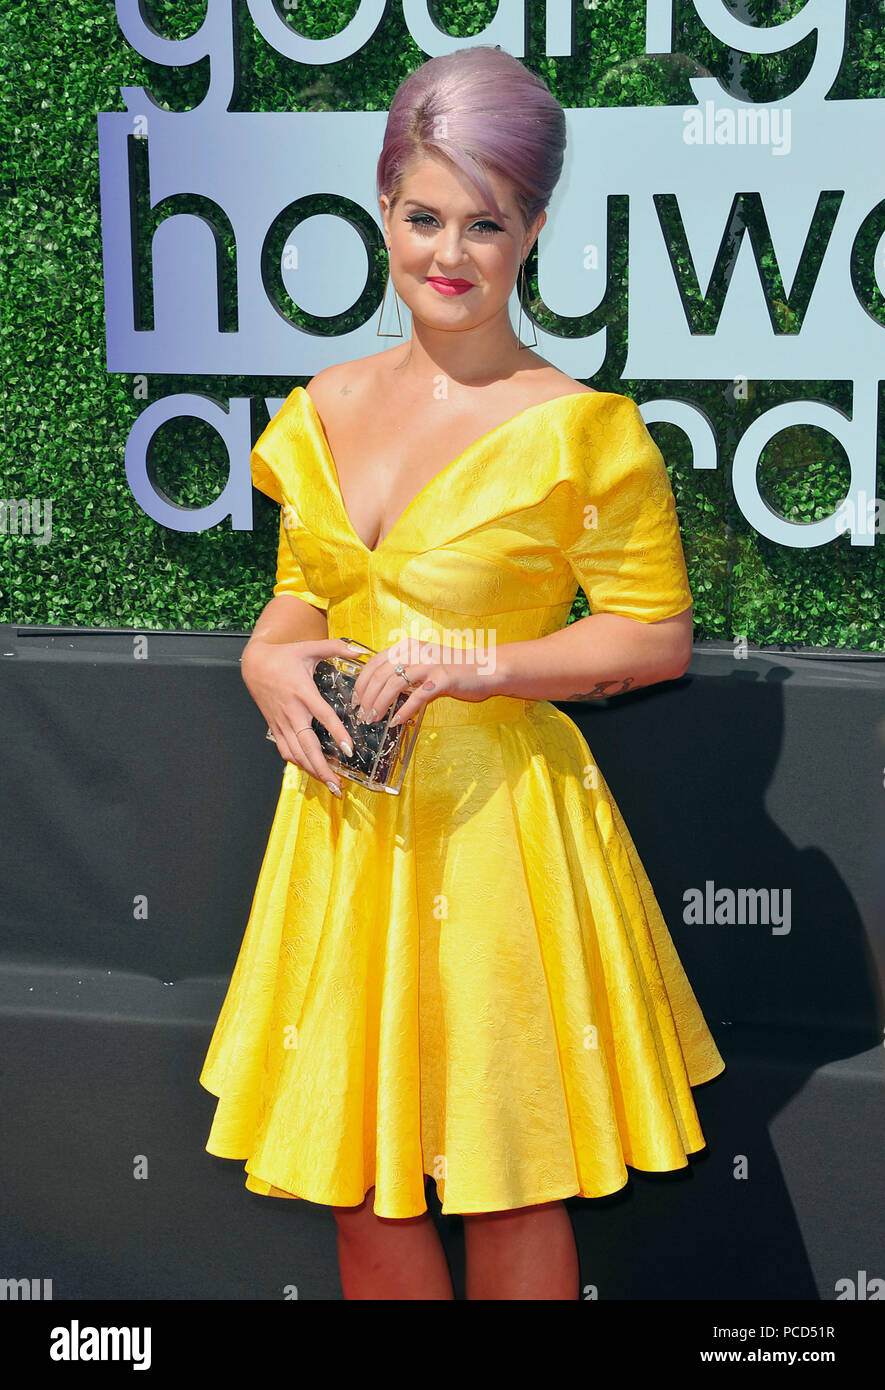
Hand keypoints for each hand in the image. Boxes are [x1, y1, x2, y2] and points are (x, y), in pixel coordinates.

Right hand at [242, 636, 364, 795]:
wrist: (253, 663)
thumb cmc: (283, 656)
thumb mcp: (309, 647)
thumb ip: (335, 647)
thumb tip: (359, 650)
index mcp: (303, 693)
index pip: (324, 717)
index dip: (337, 734)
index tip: (348, 750)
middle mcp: (292, 711)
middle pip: (307, 746)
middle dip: (322, 768)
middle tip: (337, 785)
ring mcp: (281, 722)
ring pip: (295, 753)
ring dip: (311, 770)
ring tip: (327, 783)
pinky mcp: (274, 726)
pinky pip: (284, 750)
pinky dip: (297, 762)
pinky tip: (309, 770)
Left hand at [351, 638, 503, 728]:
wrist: (487, 668)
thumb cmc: (455, 669)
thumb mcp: (425, 664)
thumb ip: (405, 671)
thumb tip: (383, 690)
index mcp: (409, 647)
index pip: (375, 662)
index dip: (362, 682)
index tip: (356, 699)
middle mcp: (416, 652)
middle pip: (381, 674)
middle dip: (367, 696)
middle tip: (362, 714)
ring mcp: (429, 664)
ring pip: (394, 684)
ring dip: (380, 704)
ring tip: (374, 719)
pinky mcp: (443, 678)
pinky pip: (417, 696)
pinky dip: (404, 710)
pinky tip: (397, 721)